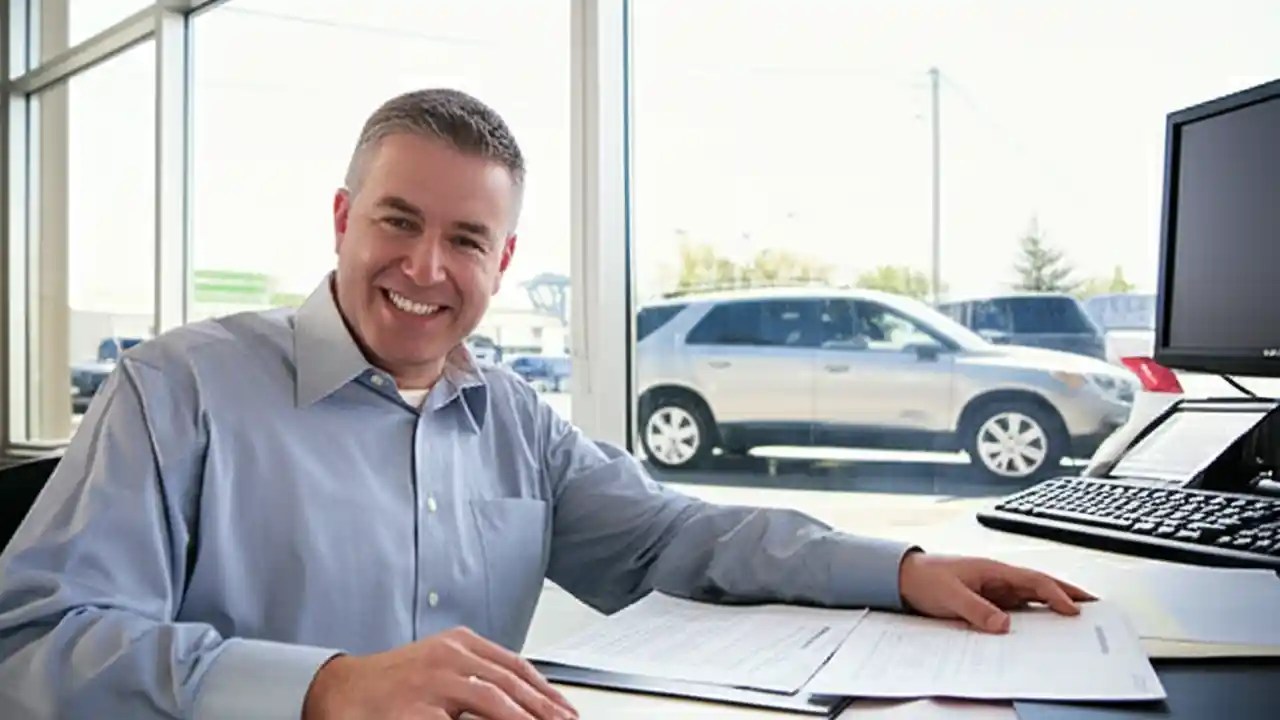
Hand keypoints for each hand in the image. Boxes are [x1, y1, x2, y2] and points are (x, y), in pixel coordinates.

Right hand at [302, 626, 577, 719]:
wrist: (339, 691)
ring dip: (524, 718)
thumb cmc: (393, 684)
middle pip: (510, 682)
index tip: (566, 710)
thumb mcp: (441, 667)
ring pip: (492, 700)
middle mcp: (449, 657)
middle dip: (544, 708)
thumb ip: (478, 677)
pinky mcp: (414, 709)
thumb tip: (520, 701)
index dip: (545, 690)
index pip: (515, 665)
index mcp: (460, 643)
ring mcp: (432, 681)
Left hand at [897, 551, 1095, 632]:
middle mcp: (1000, 578)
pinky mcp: (990, 601)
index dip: (1056, 594)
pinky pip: (1018, 610)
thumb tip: (1004, 625)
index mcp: (994, 570)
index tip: (1073, 610)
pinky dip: (1034, 617)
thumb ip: (976, 609)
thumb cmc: (926, 578)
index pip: (1034, 581)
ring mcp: (997, 590)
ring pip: (1033, 598)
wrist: (904, 577)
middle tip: (1096, 607)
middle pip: (1041, 586)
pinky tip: (1045, 629)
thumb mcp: (950, 595)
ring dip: (1054, 606)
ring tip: (1079, 618)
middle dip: (1068, 595)